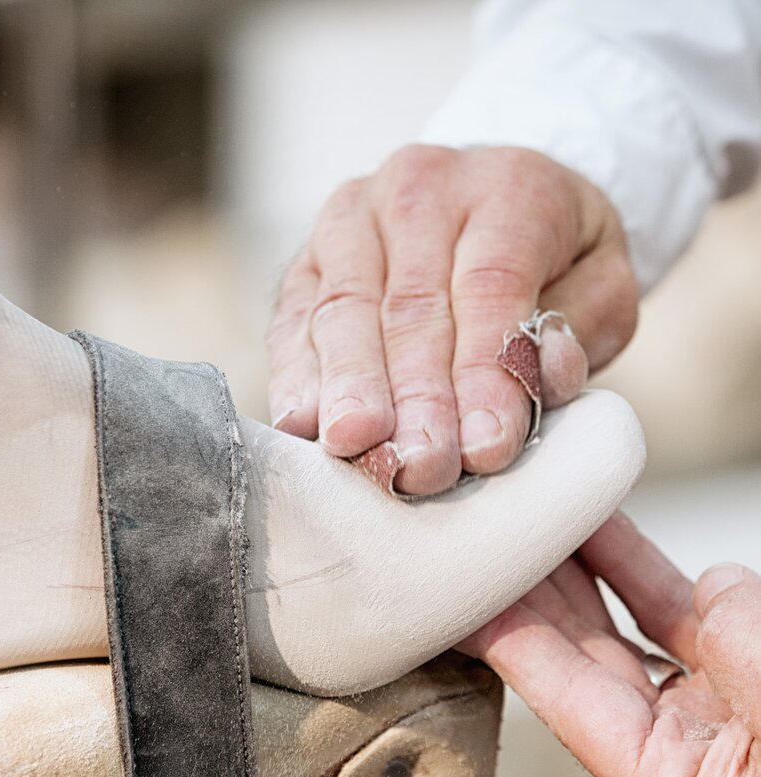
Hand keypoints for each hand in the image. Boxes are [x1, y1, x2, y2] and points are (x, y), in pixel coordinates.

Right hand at [268, 145, 636, 494]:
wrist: (491, 207)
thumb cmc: (555, 262)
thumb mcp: (603, 285)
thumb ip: (579, 330)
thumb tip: (539, 374)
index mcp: (508, 188)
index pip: (491, 285)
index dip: (485, 372)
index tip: (487, 448)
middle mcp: (419, 189)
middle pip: (412, 304)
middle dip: (416, 397)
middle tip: (421, 467)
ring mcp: (352, 220)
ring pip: (344, 309)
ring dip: (351, 389)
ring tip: (356, 448)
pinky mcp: (307, 260)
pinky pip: (295, 319)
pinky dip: (297, 374)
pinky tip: (304, 423)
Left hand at [460, 513, 760, 776]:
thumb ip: (747, 669)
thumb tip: (715, 598)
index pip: (566, 702)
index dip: (509, 639)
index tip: (456, 588)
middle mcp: (678, 751)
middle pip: (578, 656)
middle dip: (526, 589)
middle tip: (475, 533)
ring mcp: (707, 700)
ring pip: (619, 619)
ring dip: (573, 562)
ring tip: (524, 509)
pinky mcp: (739, 660)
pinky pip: (668, 600)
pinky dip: (631, 558)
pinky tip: (594, 518)